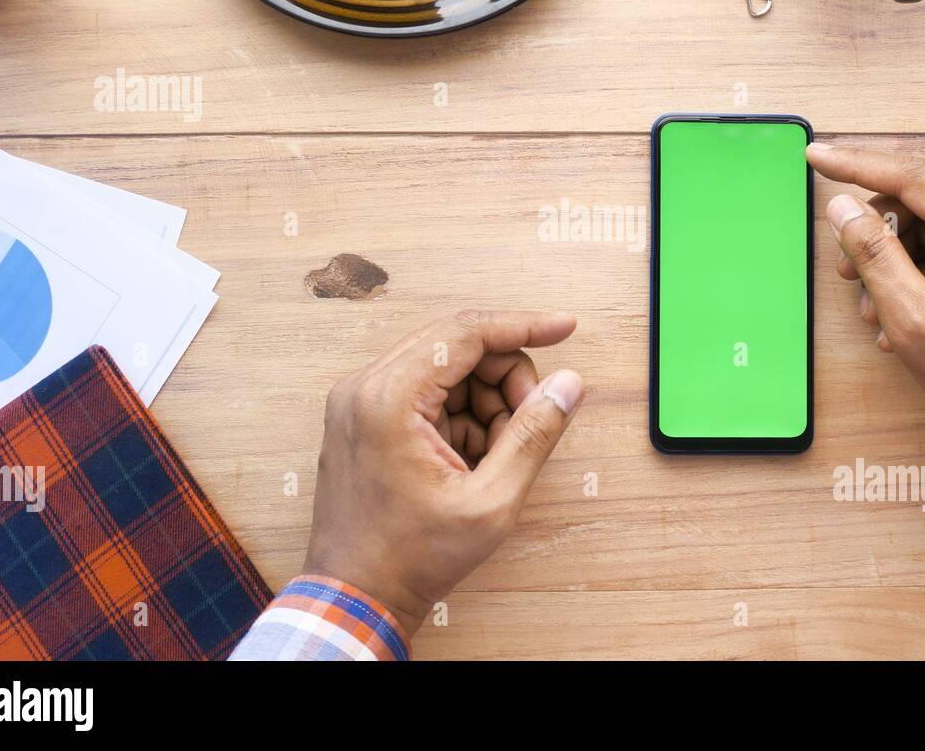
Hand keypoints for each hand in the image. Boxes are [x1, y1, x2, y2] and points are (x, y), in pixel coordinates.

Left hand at [303, 310, 583, 636]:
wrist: (355, 597)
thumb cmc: (411, 557)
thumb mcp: (490, 502)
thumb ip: (534, 435)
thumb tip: (568, 384)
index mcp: (389, 399)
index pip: (466, 333)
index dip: (524, 326)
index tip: (565, 326)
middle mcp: (366, 387)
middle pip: (458, 346)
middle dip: (507, 379)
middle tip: (531, 423)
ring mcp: (360, 401)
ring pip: (446, 369)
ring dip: (486, 401)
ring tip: (494, 457)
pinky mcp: (364, 417)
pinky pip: (428, 393)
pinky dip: (462, 417)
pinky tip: (471, 461)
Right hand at [806, 145, 924, 461]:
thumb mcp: (911, 317)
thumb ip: (873, 253)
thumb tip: (841, 207)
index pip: (918, 178)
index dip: (859, 166)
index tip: (818, 156)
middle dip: (880, 231)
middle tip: (848, 270)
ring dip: (899, 255)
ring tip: (877, 306)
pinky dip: (923, 267)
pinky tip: (903, 307)